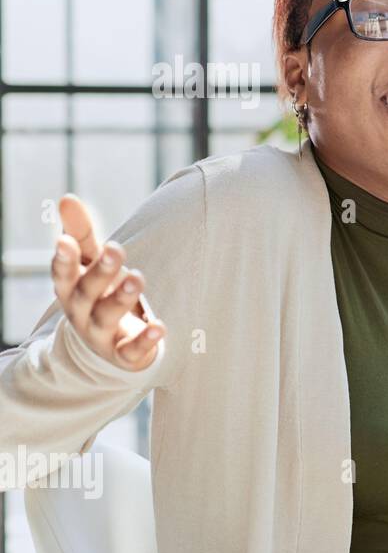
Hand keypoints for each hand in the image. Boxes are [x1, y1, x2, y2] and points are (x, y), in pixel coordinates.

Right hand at [50, 194, 165, 371]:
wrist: (105, 345)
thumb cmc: (99, 292)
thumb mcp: (89, 263)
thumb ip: (82, 233)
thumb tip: (67, 198)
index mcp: (71, 288)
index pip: (62, 273)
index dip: (63, 259)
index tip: (65, 241)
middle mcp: (81, 312)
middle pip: (87, 292)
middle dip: (100, 272)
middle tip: (116, 250)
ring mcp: (100, 335)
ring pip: (107, 318)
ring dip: (121, 298)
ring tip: (137, 278)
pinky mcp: (122, 355)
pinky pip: (131, 350)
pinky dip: (145, 340)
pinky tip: (159, 327)